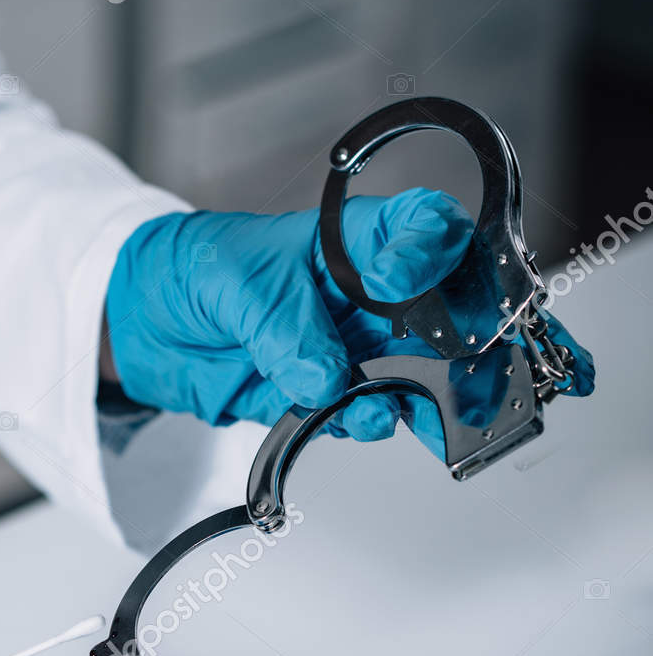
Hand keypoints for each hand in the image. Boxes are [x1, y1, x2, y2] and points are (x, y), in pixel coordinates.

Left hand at [105, 194, 593, 449]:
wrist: (145, 322)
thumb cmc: (195, 270)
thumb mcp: (235, 284)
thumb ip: (284, 332)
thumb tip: (323, 378)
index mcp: (357, 240)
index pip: (426, 233)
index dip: (437, 253)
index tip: (417, 281)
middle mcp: (371, 295)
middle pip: (453, 312)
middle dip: (487, 339)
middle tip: (510, 363)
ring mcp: (355, 348)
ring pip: (422, 373)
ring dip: (438, 394)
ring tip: (443, 410)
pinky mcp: (330, 396)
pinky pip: (368, 414)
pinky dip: (371, 423)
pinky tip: (365, 420)